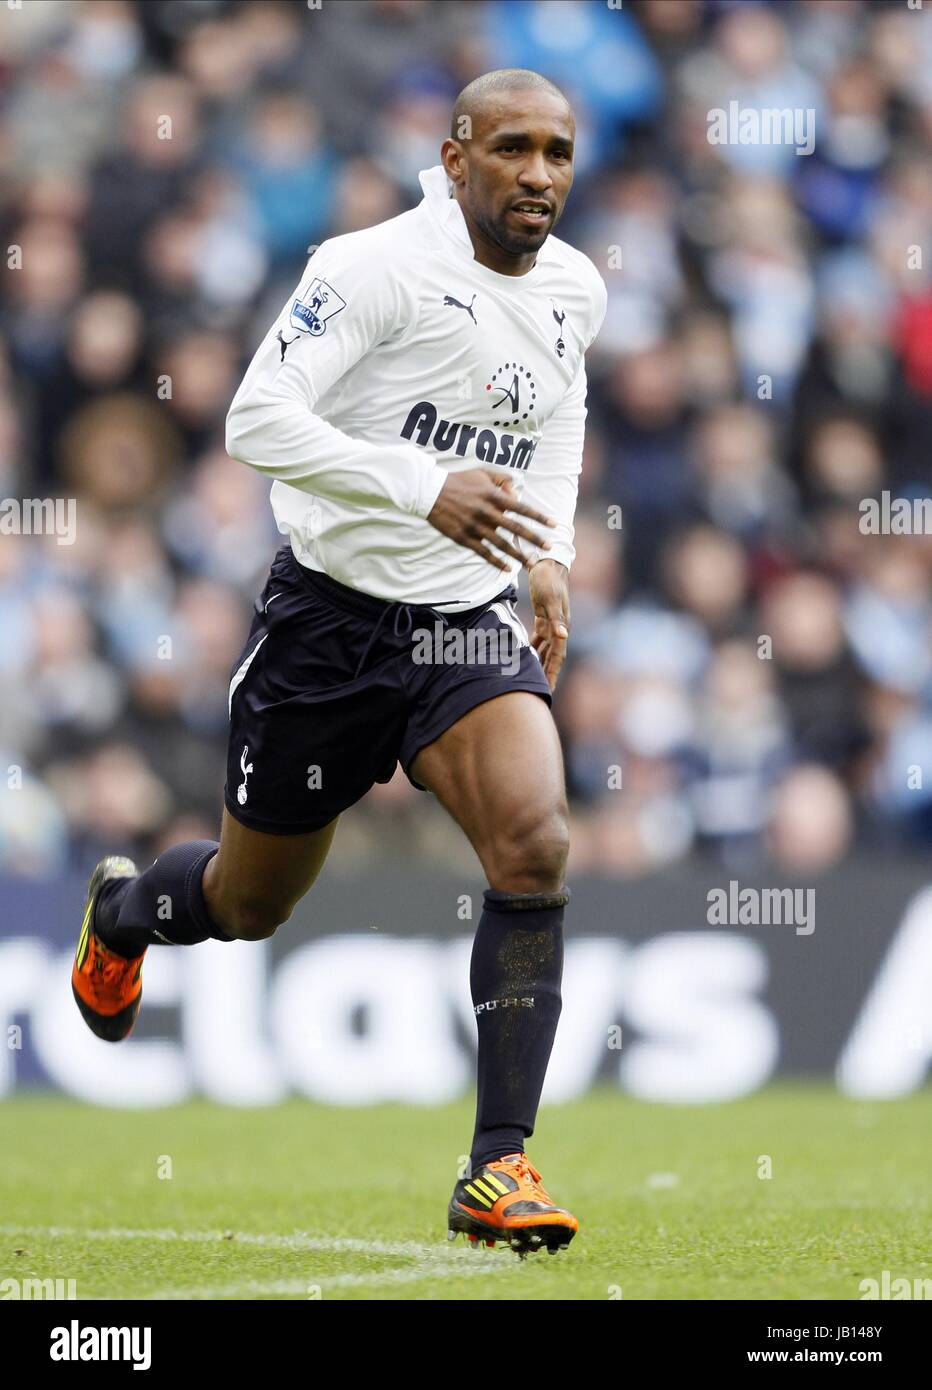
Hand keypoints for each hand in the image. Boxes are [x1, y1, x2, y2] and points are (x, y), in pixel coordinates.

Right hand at [426, 469, 555, 572]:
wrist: (430, 492)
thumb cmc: (458, 481)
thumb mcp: (482, 473)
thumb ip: (502, 480)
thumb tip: (516, 493)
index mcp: (493, 496)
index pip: (522, 508)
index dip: (539, 517)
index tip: (553, 525)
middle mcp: (487, 512)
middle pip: (516, 528)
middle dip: (534, 539)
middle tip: (548, 548)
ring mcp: (475, 527)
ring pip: (501, 544)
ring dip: (518, 555)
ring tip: (530, 563)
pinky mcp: (464, 538)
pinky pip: (484, 552)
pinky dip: (496, 561)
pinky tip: (507, 568)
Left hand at [529, 558, 569, 689]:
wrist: (547, 563)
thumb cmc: (549, 580)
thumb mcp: (551, 599)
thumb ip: (556, 618)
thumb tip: (563, 636)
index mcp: (562, 627)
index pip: (558, 657)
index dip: (553, 673)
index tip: (548, 690)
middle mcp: (558, 629)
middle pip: (552, 657)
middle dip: (547, 674)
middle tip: (538, 693)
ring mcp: (551, 624)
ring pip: (545, 650)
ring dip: (539, 664)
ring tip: (532, 679)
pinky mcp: (543, 618)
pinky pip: (538, 639)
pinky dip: (532, 649)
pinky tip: (524, 657)